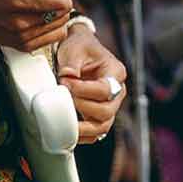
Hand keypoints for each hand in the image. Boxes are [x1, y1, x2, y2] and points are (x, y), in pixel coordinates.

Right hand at [0, 0, 72, 50]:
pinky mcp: (21, 46)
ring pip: (60, 27)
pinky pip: (50, 38)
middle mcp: (23, 23)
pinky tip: (37, 14)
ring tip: (41, 1)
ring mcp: (22, 38)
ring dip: (56, 11)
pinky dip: (50, 25)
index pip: (63, 1)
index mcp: (20, 1)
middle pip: (64, 14)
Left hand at [57, 23, 126, 143]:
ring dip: (83, 127)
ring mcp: (110, 105)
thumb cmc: (78, 46)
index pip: (105, 90)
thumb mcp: (74, 47)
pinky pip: (95, 133)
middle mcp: (117, 92)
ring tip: (64, 119)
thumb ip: (71, 63)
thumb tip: (67, 78)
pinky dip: (82, 135)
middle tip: (65, 97)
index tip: (65, 83)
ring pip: (103, 126)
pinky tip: (67, 131)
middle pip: (107, 111)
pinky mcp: (98, 115)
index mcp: (116, 72)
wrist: (77, 49)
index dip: (84, 90)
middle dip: (83, 107)